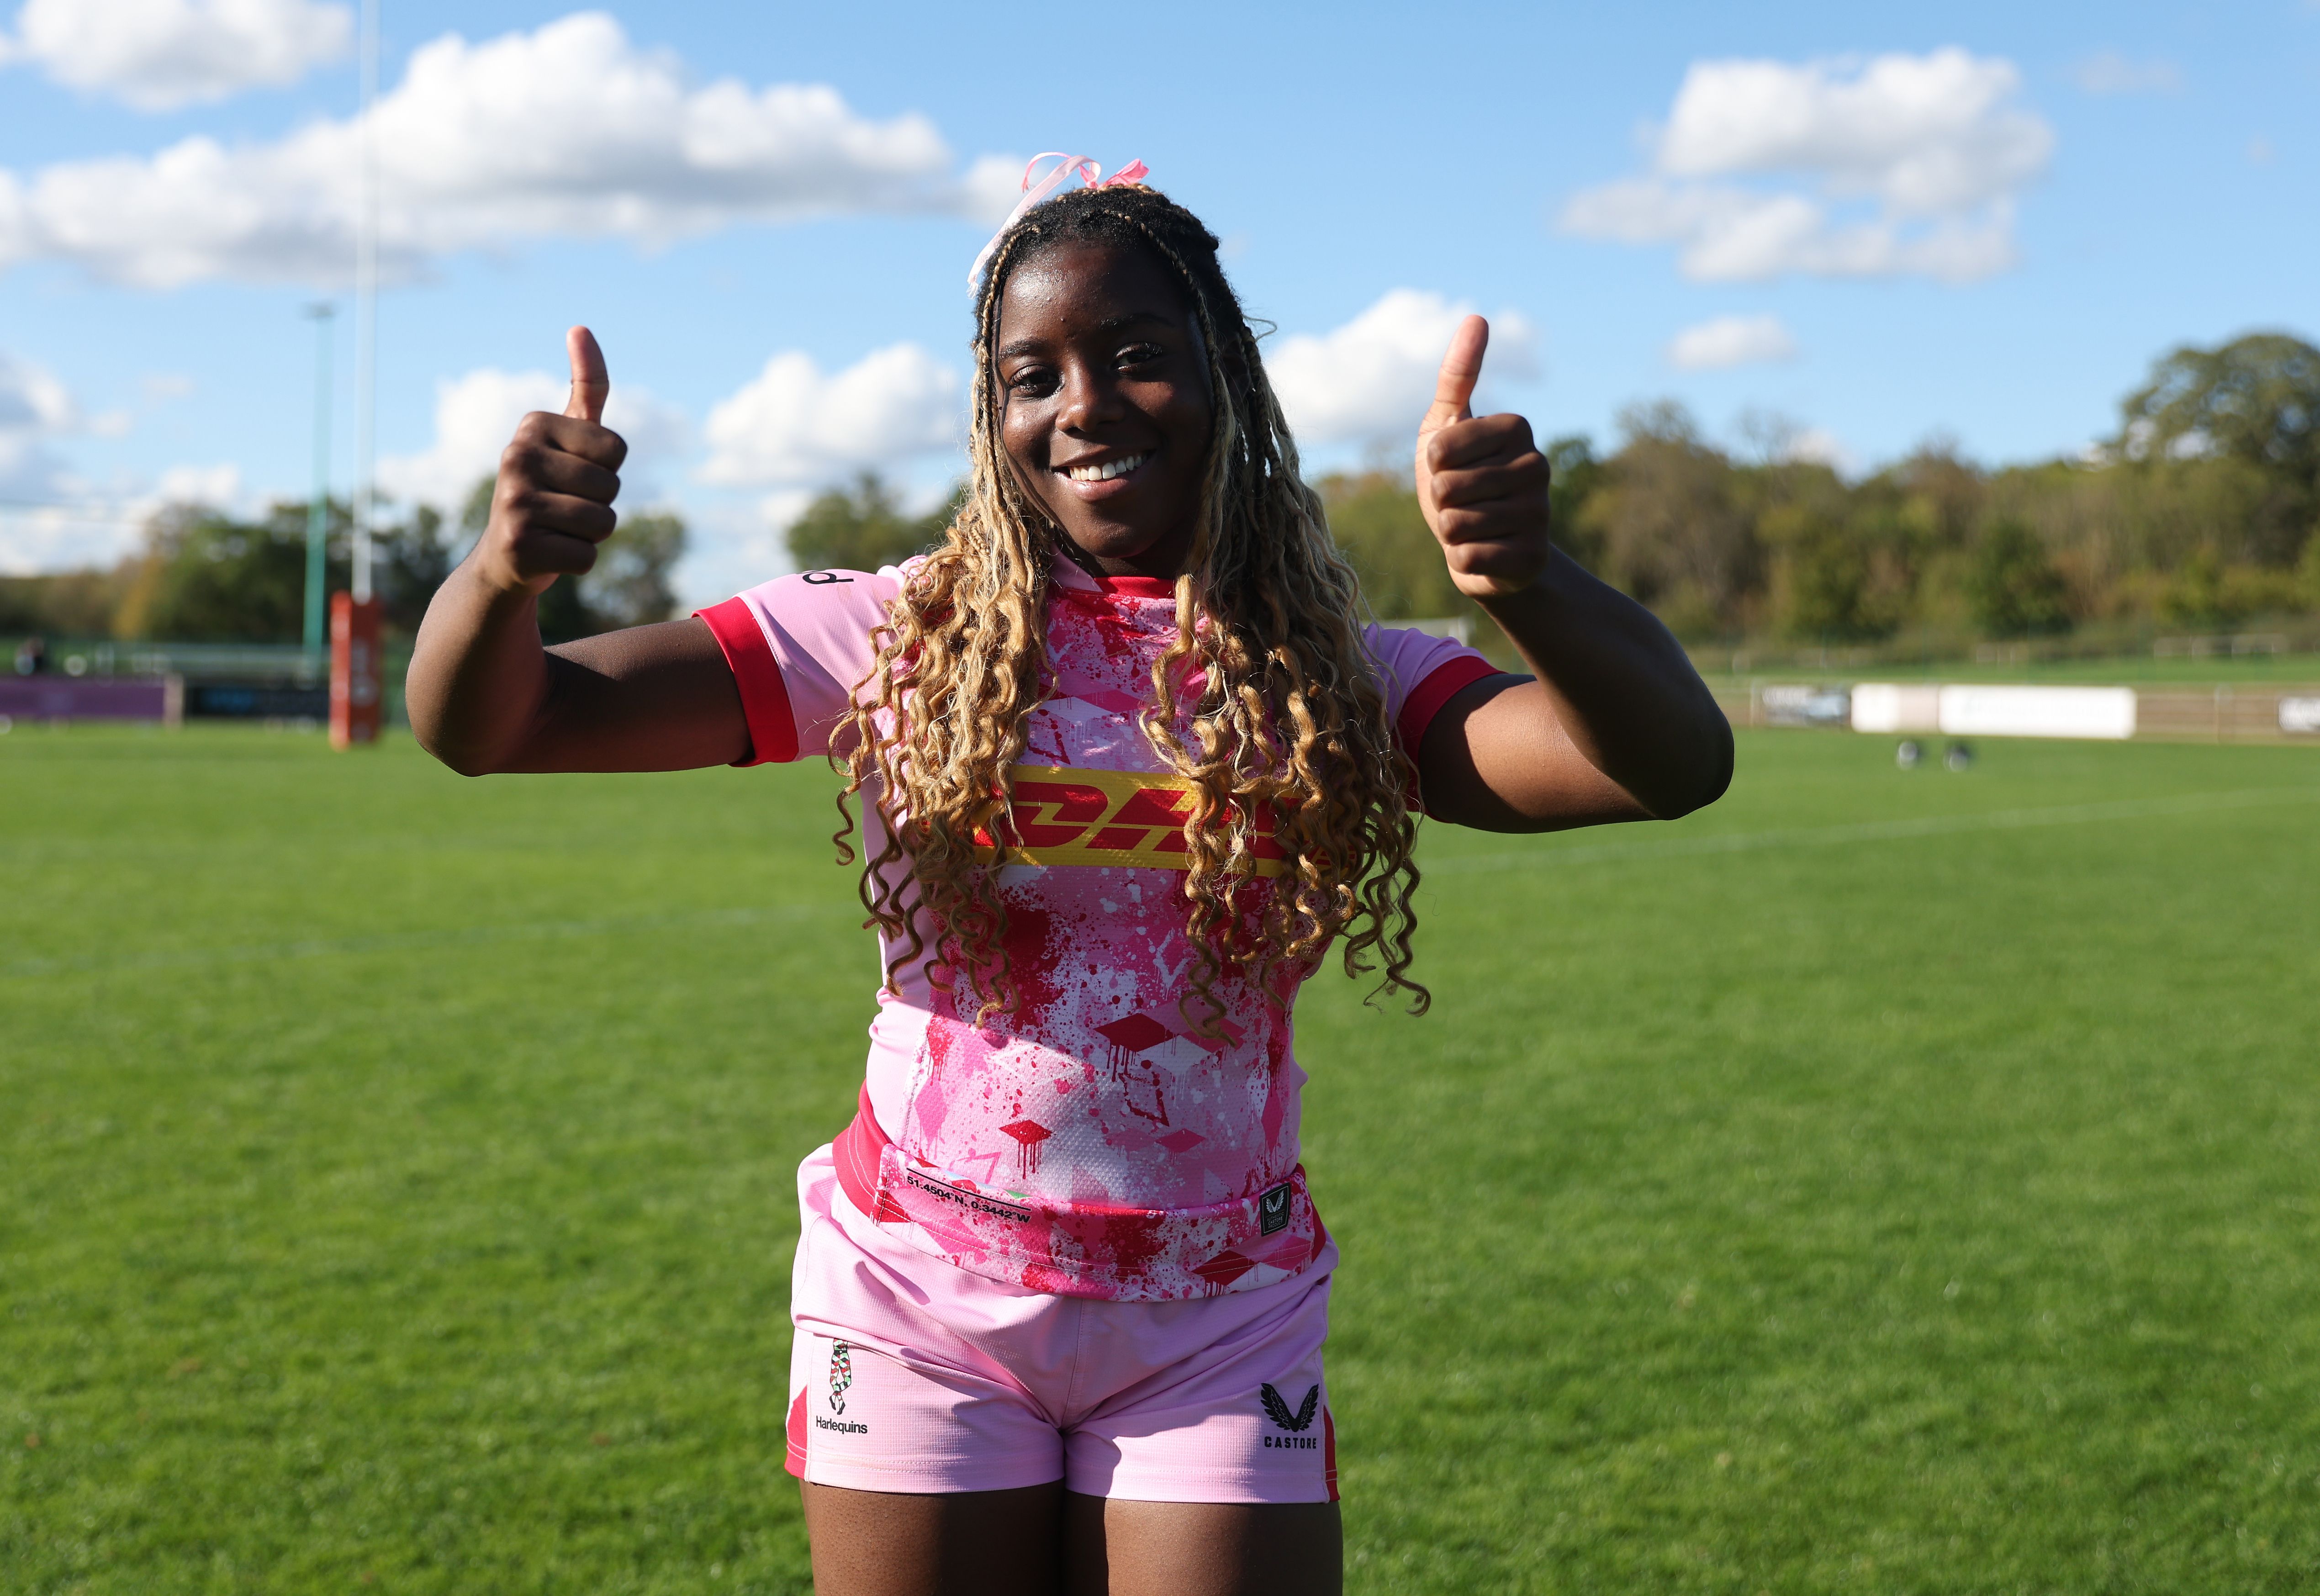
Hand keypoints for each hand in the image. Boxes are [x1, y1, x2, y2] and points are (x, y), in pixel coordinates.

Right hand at [477, 326, 627, 596]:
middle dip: (600, 504)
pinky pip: (588, 557)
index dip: (607, 470)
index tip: (571, 475)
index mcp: (532, 425)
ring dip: (591, 534)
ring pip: (604, 523)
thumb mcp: (570, 437)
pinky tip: (549, 554)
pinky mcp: (519, 546)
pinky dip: (578, 562)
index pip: (617, 449)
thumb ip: (586, 387)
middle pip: (611, 486)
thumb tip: (581, 328)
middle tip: (564, 508)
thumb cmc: (550, 490)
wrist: (505, 557)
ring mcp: (513, 501)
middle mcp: (515, 456)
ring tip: (557, 529)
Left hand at [1414, 315, 1552, 598]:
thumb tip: (1477, 317)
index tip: (1451, 467)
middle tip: (1462, 502)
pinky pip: (1469, 558)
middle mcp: (1538, 466)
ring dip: (1450, 532)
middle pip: (1446, 488)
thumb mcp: (1446, 426)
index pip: (1439, 449)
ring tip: (1471, 527)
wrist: (1486, 547)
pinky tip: (1483, 553)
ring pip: (1456, 525)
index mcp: (1517, 428)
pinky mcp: (1533, 555)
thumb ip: (1458, 377)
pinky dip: (1462, 560)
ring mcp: (1540, 513)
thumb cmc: (1459, 480)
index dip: (1432, 465)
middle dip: (1440, 502)